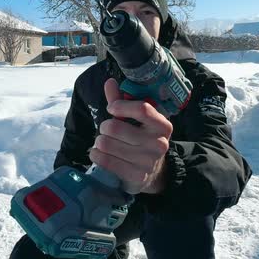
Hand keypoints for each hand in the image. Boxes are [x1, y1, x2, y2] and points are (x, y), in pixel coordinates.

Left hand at [89, 78, 172, 194]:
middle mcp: (159, 143)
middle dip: (104, 127)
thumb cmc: (139, 139)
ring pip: (107, 143)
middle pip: (116, 127)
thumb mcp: (135, 120)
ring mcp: (148, 161)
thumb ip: (122, 101)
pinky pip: (105, 160)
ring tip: (103, 143)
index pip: (142, 109)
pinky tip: (98, 154)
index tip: (111, 108)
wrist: (151, 173)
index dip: (121, 106)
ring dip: (99, 142)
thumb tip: (110, 82)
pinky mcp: (136, 176)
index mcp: (162, 125)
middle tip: (107, 131)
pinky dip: (96, 155)